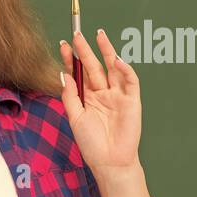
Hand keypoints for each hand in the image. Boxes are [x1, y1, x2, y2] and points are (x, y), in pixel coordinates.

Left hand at [58, 29, 142, 173]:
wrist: (110, 162)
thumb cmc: (92, 144)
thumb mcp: (75, 118)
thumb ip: (70, 96)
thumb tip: (63, 74)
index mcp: (87, 97)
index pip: (79, 73)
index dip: (72, 59)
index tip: (64, 45)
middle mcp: (102, 93)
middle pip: (94, 66)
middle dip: (86, 50)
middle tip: (77, 34)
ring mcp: (117, 95)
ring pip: (112, 68)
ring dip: (107, 51)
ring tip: (99, 36)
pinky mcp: (132, 100)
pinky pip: (130, 81)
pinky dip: (125, 69)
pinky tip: (116, 60)